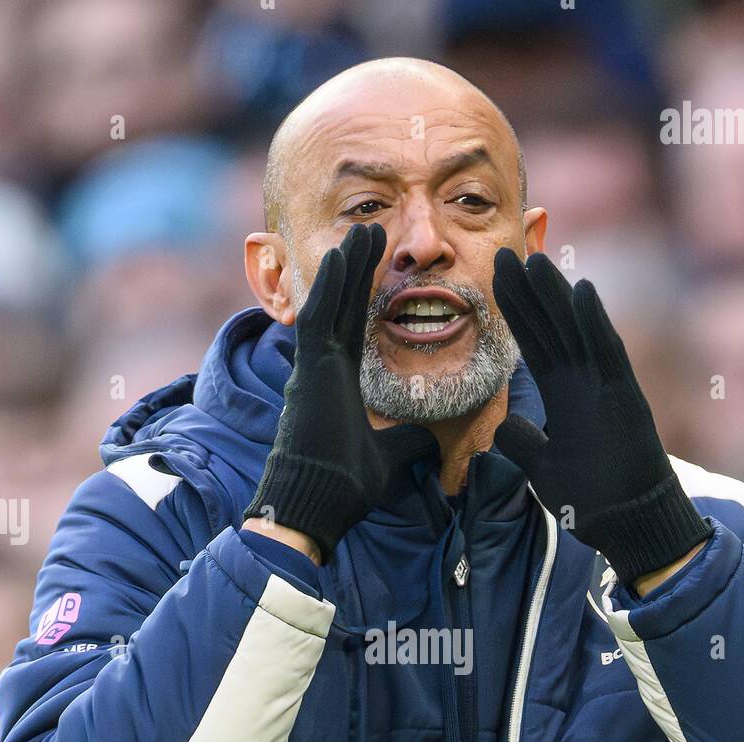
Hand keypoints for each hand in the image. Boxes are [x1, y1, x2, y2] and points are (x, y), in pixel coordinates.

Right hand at [243, 222, 437, 562]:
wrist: (316, 508)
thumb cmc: (344, 489)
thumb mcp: (391, 457)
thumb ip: (409, 442)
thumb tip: (434, 441)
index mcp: (337, 383)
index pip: (354, 327)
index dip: (365, 294)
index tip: (380, 264)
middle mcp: (321, 369)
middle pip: (342, 306)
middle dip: (357, 269)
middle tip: (373, 232)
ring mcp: (312, 368)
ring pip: (329, 304)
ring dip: (346, 268)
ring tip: (363, 232)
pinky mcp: (309, 373)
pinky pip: (318, 320)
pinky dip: (329, 287)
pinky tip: (340, 258)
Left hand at [491, 249, 710, 586]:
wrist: (628, 525)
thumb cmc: (593, 499)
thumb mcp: (543, 469)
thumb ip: (523, 443)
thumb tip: (503, 425)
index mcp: (565, 396)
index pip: (535, 342)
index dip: (516, 310)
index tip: (495, 277)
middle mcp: (585, 383)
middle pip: (552, 327)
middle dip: (528, 292)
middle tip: (505, 253)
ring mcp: (606, 387)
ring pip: (577, 332)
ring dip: (557, 296)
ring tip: (535, 259)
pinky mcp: (625, 398)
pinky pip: (609, 354)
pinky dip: (596, 323)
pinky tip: (584, 291)